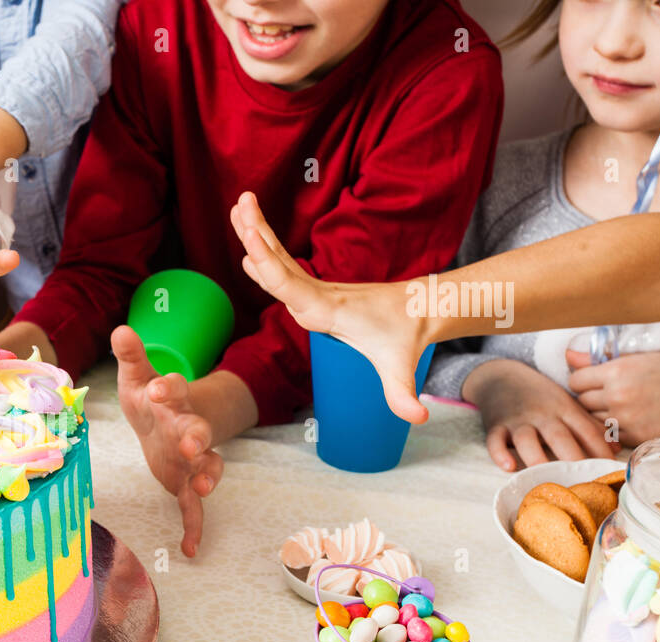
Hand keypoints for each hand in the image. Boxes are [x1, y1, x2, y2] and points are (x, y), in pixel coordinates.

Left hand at [112, 326, 222, 557]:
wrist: (169, 422)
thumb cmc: (150, 400)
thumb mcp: (137, 378)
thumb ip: (131, 357)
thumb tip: (120, 329)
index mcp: (172, 400)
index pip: (173, 388)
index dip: (166, 387)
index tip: (156, 387)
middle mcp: (188, 428)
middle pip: (198, 430)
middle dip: (196, 436)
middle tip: (192, 443)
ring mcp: (192, 457)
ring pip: (207, 467)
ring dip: (207, 477)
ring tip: (202, 489)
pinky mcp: (186, 482)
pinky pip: (193, 507)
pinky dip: (194, 526)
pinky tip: (190, 549)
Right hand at [229, 192, 430, 425]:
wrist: (419, 311)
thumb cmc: (404, 338)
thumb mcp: (402, 370)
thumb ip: (403, 396)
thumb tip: (420, 419)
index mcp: (328, 310)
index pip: (290, 286)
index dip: (268, 266)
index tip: (252, 240)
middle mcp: (318, 295)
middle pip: (279, 263)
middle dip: (259, 235)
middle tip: (241, 204)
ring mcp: (315, 290)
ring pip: (280, 260)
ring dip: (259, 233)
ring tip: (239, 205)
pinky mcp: (315, 290)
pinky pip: (284, 268)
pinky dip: (266, 252)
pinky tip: (248, 245)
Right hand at [463, 358, 615, 470]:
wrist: (501, 377)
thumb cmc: (540, 396)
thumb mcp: (567, 404)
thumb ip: (590, 426)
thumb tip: (616, 448)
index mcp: (564, 408)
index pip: (585, 429)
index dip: (599, 448)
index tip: (608, 468)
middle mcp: (542, 414)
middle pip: (558, 435)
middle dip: (571, 456)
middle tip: (582, 479)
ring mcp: (518, 420)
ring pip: (526, 439)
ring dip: (535, 456)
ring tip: (543, 474)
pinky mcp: (496, 425)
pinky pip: (495, 440)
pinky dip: (500, 453)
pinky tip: (508, 466)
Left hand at [568, 350, 659, 447]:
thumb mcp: (638, 358)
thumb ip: (598, 359)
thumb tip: (568, 357)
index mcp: (617, 372)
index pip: (576, 381)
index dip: (582, 381)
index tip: (590, 381)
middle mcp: (617, 396)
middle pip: (582, 402)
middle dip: (590, 398)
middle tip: (605, 394)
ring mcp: (625, 419)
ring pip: (593, 420)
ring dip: (600, 415)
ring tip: (618, 406)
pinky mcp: (635, 437)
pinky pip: (610, 435)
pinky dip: (614, 429)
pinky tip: (628, 419)